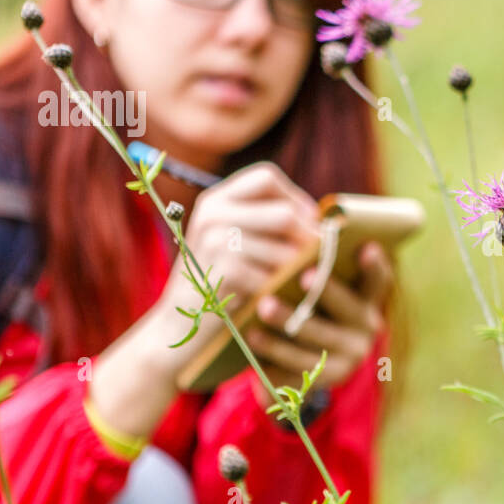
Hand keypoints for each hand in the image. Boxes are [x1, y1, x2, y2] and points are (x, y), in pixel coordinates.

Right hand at [155, 161, 322, 361]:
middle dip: (307, 239)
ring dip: (296, 270)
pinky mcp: (224, 272)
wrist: (178, 326)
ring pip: (286, 249)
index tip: (308, 223)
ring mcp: (215, 241)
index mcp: (216, 199)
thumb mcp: (235, 240)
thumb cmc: (220, 281)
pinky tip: (272, 296)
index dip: (295, 198)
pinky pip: (275, 276)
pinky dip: (280, 289)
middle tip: (315, 258)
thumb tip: (325, 218)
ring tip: (290, 281)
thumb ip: (268, 221)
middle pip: (284, 214)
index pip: (266, 177)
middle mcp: (212, 213)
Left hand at [246, 240, 393, 407]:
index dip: (374, 265)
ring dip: (289, 322)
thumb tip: (298, 232)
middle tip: (303, 276)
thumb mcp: (317, 294)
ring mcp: (346, 360)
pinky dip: (272, 351)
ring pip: (317, 340)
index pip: (378, 281)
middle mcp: (364, 330)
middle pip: (347, 310)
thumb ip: (317, 271)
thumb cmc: (305, 312)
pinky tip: (252, 337)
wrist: (296, 367)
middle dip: (325, 292)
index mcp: (366, 302)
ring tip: (263, 306)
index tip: (366, 246)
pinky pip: (296, 367)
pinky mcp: (321, 382)